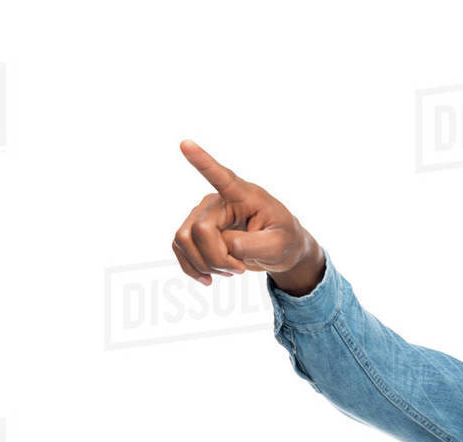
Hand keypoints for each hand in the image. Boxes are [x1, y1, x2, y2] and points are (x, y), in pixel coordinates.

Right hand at [172, 139, 322, 287]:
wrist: (279, 250)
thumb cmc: (284, 240)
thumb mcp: (278, 245)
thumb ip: (253, 245)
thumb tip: (226, 245)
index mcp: (244, 195)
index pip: (221, 176)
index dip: (202, 161)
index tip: (185, 144)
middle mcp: (218, 200)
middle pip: (200, 230)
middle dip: (217, 258)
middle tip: (238, 269)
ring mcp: (202, 214)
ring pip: (184, 240)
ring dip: (205, 264)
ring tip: (230, 270)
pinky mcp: (194, 231)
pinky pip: (179, 248)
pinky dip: (192, 268)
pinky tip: (209, 277)